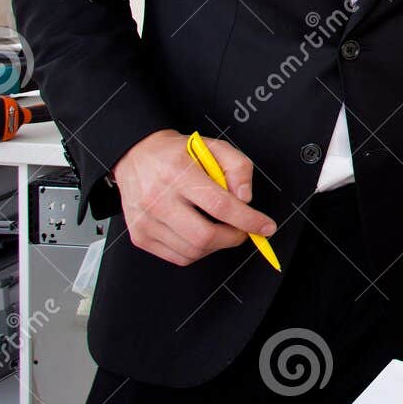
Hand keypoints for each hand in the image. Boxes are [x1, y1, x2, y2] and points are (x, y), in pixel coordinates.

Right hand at [112, 129, 277, 266]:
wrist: (136, 156)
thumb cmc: (178, 153)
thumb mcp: (214, 146)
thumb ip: (238, 167)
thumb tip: (245, 199)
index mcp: (178, 173)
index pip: (220, 205)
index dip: (248, 220)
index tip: (265, 226)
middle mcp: (158, 199)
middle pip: (205, 236)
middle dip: (233, 238)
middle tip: (243, 230)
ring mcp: (146, 221)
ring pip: (193, 251)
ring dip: (217, 245)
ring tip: (221, 228)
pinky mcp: (140, 236)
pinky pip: (178, 257)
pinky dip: (198, 251)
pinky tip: (201, 233)